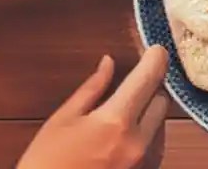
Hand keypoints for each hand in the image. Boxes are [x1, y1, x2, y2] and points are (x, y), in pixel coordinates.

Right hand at [19, 47, 170, 168]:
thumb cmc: (45, 163)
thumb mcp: (62, 121)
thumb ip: (92, 89)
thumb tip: (109, 62)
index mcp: (116, 121)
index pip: (148, 78)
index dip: (156, 59)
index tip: (156, 49)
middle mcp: (138, 141)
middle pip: (161, 101)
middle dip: (150, 89)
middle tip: (132, 84)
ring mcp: (145, 161)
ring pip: (161, 124)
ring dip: (149, 113)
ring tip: (121, 115)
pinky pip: (157, 146)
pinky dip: (148, 134)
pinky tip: (124, 136)